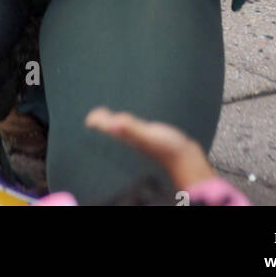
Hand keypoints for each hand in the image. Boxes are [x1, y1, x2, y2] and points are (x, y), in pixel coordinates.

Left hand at [86, 108, 216, 191]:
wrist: (186, 159)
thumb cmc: (168, 148)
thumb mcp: (148, 136)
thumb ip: (131, 128)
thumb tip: (114, 122)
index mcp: (128, 137)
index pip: (108, 129)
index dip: (97, 122)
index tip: (89, 117)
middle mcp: (132, 139)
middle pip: (112, 131)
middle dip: (102, 123)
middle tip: (93, 116)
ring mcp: (141, 139)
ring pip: (122, 131)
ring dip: (113, 123)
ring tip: (107, 118)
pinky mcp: (151, 139)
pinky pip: (134, 131)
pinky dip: (128, 125)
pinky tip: (131, 124)